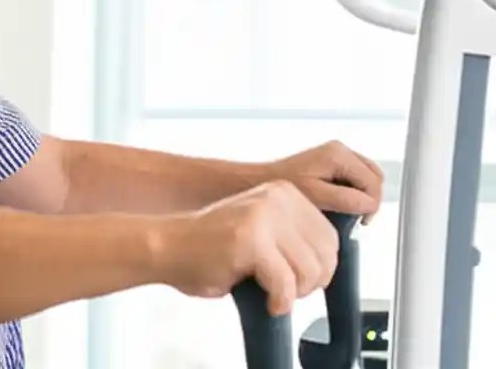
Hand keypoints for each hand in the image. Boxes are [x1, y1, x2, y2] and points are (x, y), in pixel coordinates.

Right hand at [157, 180, 337, 315]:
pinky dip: (280, 302)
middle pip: (324, 255)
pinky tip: (268, 303)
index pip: (329, 237)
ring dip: (294, 294)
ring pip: (308, 270)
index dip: (321, 268)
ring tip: (273, 296)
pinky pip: (285, 284)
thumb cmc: (209, 248)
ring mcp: (262, 217)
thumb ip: (291, 237)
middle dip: (311, 283)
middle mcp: (276, 198)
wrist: (166, 247)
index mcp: (283, 193)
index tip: (300, 280)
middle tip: (287, 292)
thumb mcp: (261, 230)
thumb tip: (325, 265)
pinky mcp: (249, 241)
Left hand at [266, 140, 383, 222]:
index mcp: (339, 155)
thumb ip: (345, 199)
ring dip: (363, 194)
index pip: (373, 181)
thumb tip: (370, 204)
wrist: (262, 179)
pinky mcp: (332, 160)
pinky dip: (354, 190)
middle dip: (370, 198)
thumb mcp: (316, 196)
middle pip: (374, 176)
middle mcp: (341, 149)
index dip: (371, 204)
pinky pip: (355, 176)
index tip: (360, 221)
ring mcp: (337, 153)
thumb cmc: (284, 186)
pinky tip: (341, 202)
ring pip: (367, 176)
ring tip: (349, 211)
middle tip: (357, 218)